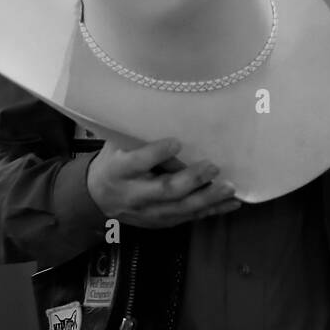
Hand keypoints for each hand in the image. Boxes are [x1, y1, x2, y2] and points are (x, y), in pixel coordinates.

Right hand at [86, 136, 240, 227]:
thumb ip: (137, 134)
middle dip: (191, 181)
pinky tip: (232, 203)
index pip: (137, 163)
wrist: (97, 198)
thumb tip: (167, 108)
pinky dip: (213, 211)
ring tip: (229, 188)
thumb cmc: (114, 161)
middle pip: (164, 191)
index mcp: (119, 170)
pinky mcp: (162, 222)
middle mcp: (134, 194)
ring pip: (180, 209)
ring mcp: (149, 212)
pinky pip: (190, 217)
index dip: (156, 153)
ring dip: (207, 199)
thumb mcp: (116, 144)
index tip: (176, 142)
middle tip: (212, 167)